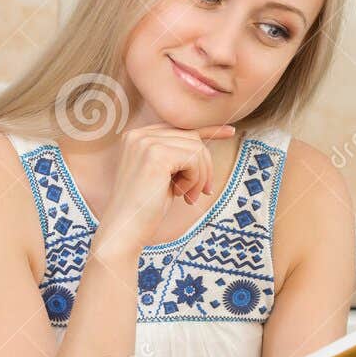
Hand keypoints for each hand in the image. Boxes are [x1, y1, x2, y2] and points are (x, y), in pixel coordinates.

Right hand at [90, 123, 235, 261]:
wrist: (125, 229)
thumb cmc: (145, 208)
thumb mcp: (164, 175)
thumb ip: (178, 155)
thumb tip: (207, 141)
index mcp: (136, 137)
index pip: (179, 127)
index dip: (206, 130)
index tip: (230, 132)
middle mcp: (138, 135)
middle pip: (191, 137)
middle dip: (204, 167)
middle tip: (201, 193)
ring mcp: (146, 143)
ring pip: (197, 149)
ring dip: (200, 177)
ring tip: (189, 197)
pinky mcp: (156, 155)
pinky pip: (194, 159)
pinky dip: (195, 180)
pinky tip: (182, 195)